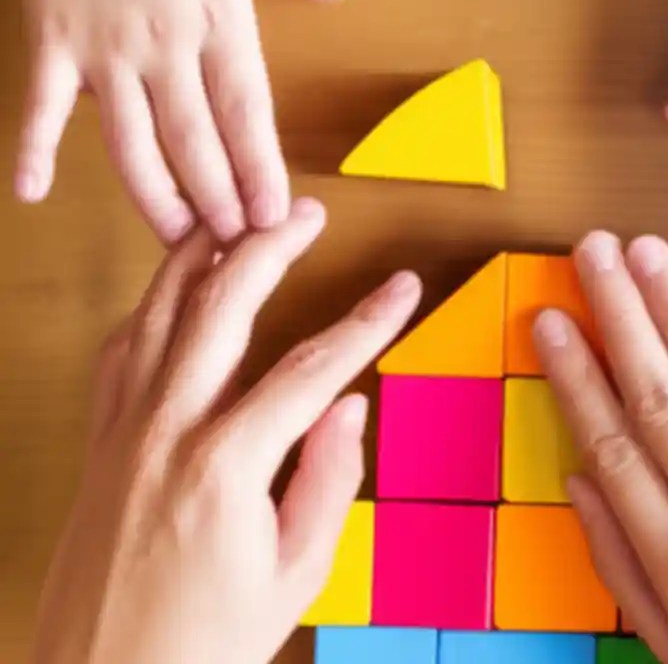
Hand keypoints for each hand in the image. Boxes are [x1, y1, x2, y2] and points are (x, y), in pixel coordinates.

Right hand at [13, 0, 355, 243]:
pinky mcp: (50, 37)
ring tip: (175, 239)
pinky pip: (42, 104)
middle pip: (195, 142)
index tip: (276, 219)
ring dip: (153, 197)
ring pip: (130, 141)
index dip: (260, 171)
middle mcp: (164, 43)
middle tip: (234, 250)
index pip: (246, 112)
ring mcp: (104, 45)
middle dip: (217, 202)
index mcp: (218, 16)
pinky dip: (33, 147)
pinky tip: (29, 192)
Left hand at [32, 199, 421, 663]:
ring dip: (199, 257)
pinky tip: (171, 293)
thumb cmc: (202, 645)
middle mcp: (165, 432)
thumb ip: (328, 478)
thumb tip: (349, 405)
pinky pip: (121, 352)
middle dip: (268, 247)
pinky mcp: (98, 446)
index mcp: (226, 466)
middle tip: (305, 213)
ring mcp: (122, 433)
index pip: (313, 367)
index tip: (403, 286)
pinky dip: (150, 308)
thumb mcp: (295, 573)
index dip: (368, 319)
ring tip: (234, 219)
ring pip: (157, 313)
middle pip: (220, 306)